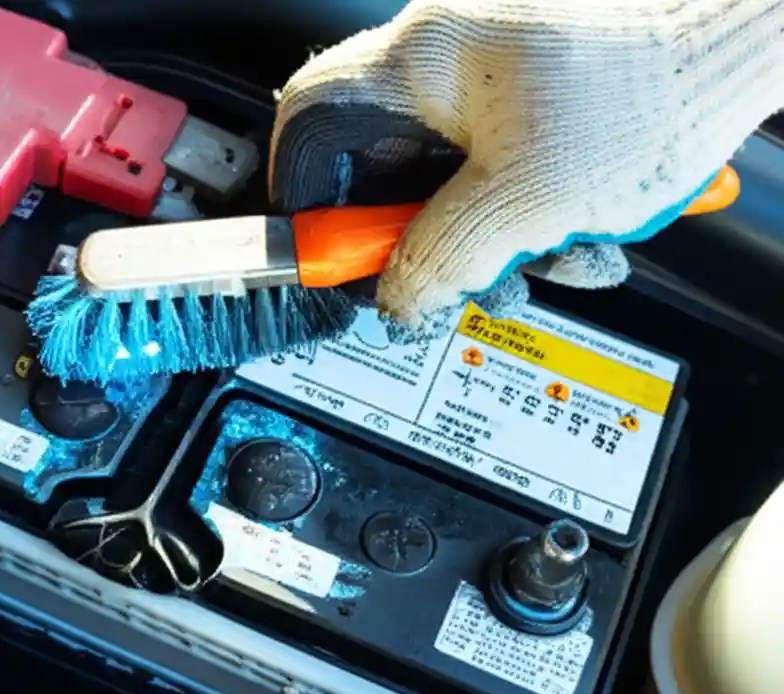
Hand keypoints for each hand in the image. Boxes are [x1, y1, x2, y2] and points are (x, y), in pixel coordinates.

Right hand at [270, 0, 781, 336]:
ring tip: (553, 256)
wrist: (747, 40)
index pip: (309, 125)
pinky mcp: (539, 90)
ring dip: (496, 238)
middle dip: (426, 240)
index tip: (329, 253)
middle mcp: (448, 56)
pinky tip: (580, 230)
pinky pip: (504, 166)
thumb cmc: (653, 89)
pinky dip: (533, 211)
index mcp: (421, 61)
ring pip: (453, 178)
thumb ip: (441, 260)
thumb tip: (396, 300)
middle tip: (455, 279)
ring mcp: (495, 71)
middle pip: (387, 167)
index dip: (305, 199)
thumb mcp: (525, 203)